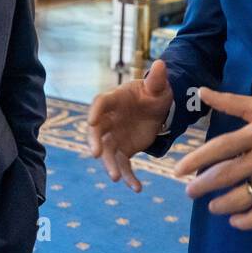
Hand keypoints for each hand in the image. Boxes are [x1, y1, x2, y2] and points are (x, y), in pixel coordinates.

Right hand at [86, 59, 173, 192]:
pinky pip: (123, 165)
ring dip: (110, 165)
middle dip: (95, 142)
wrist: (158, 110)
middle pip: (97, 132)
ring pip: (107, 152)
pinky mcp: (123, 151)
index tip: (91, 121)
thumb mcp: (159, 86)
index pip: (100, 103)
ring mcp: (114, 137)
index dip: (95, 111)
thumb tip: (160, 64)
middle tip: (97, 154)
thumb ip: (157, 79)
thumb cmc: (155, 93)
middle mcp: (109, 119)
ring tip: (117, 178)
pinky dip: (128, 177)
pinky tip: (137, 188)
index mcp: (114, 99)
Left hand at [175, 88, 251, 230]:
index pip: (220, 148)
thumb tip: (202, 92)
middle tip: (189, 191)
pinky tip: (234, 219)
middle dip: (201, 186)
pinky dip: (245, 221)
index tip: (178, 170)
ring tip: (211, 205)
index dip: (196, 160)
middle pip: (226, 175)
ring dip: (220, 205)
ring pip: (242, 198)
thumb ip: (231, 102)